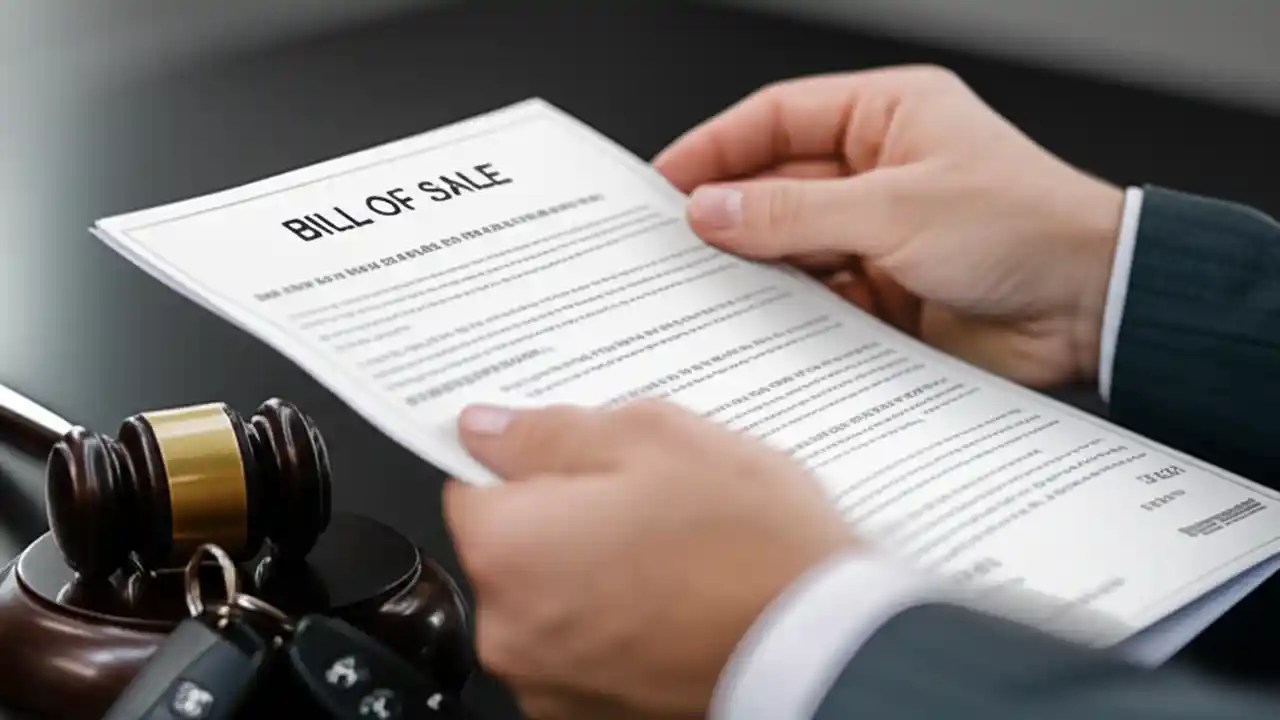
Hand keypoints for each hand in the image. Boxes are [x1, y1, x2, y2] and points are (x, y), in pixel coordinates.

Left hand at [445, 401, 854, 718]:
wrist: (822, 647)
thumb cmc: (748, 544)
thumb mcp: (650, 438)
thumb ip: (548, 432)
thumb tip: (486, 429)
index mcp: (508, 548)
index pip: (471, 486)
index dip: (528, 465)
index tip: (572, 464)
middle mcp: (511, 630)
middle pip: (512, 548)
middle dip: (564, 519)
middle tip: (643, 502)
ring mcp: (551, 683)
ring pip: (550, 599)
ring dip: (591, 573)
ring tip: (672, 554)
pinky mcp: (593, 714)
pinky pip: (585, 648)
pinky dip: (615, 624)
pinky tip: (676, 599)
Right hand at [655, 65, 1124, 386]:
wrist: (1092, 310)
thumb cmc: (1026, 228)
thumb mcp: (895, 208)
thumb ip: (794, 211)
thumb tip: (714, 209)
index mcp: (889, 116)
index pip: (779, 117)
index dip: (717, 146)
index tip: (666, 180)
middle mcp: (880, 170)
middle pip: (779, 183)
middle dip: (732, 213)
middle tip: (677, 243)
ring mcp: (881, 233)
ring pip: (793, 245)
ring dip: (760, 266)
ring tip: (715, 286)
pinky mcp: (886, 292)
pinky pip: (819, 297)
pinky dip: (793, 310)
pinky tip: (768, 322)